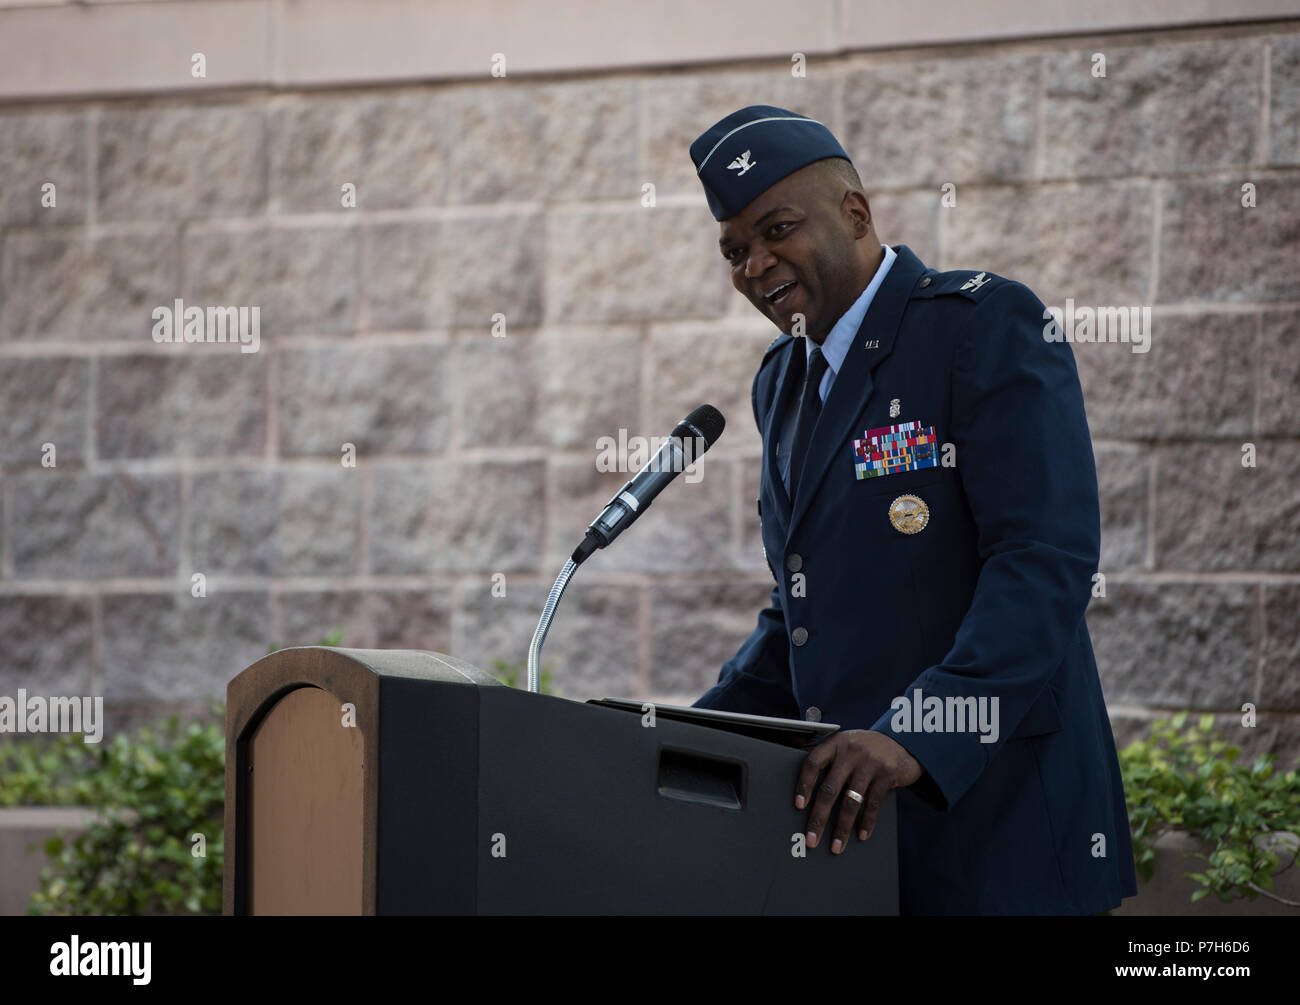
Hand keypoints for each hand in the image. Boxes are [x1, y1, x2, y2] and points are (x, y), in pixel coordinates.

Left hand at [795, 729, 921, 853]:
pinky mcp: (887, 774)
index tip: (798, 806)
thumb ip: (825, 756)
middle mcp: (851, 752)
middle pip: (830, 789)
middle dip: (819, 817)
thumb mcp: (844, 744)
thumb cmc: (864, 748)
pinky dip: (866, 822)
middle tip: (811, 839)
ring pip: (851, 801)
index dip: (804, 785)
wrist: (900, 741)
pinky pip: (873, 804)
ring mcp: (870, 763)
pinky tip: (860, 835)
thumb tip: (799, 771)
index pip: (813, 763)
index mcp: (835, 743)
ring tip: (836, 846)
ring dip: (842, 827)